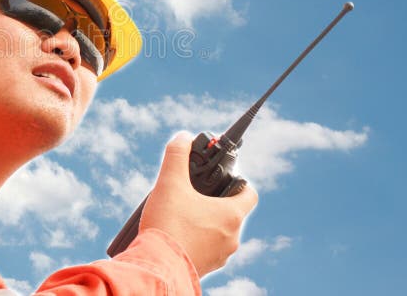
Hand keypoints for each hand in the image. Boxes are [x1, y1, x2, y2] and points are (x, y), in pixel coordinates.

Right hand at [140, 131, 258, 276]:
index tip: (222, 178)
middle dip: (213, 201)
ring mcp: (221, 256)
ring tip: (181, 214)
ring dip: (205, 222)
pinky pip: (207, 249)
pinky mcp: (206, 268)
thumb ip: (177, 155)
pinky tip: (177, 234)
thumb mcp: (170, 182)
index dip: (238, 181)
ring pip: (219, 231)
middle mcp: (232, 237)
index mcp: (232, 215)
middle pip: (231, 212)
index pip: (249, 192)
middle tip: (192, 194)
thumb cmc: (167, 225)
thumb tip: (183, 137)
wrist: (157, 268)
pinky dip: (196, 240)